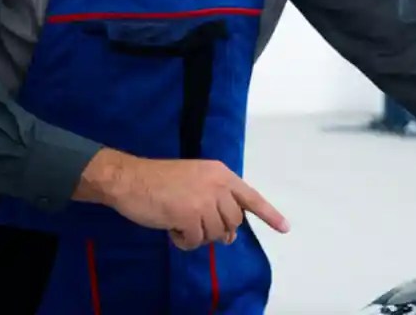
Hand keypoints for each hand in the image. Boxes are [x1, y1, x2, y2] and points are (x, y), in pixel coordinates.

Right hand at [74, 148, 289, 249]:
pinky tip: (171, 229)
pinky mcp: (190, 215)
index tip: (285, 227)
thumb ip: (215, 202)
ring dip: (198, 235)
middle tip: (193, 224)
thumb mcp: (194, 182)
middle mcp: (217, 184)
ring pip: (216, 234)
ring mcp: (204, 200)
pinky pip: (196, 241)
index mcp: (220, 173)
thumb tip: (229, 235)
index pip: (251, 197)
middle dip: (216, 229)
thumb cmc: (158, 180)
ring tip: (178, 222)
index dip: (269, 214)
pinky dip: (184, 241)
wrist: (130, 179)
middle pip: (233, 222)